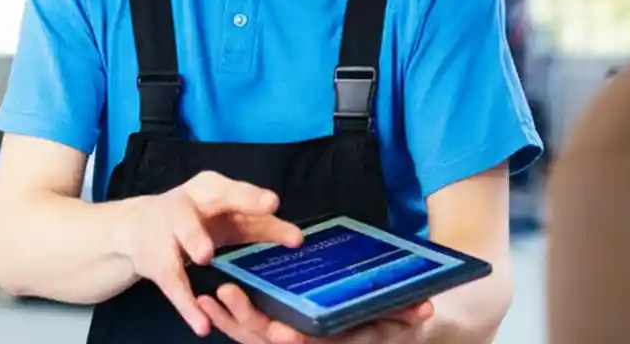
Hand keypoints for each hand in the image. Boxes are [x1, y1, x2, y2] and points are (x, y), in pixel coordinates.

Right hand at [114, 172, 304, 337]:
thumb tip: (299, 239)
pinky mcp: (157, 262)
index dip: (253, 197)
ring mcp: (169, 230)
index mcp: (211, 190)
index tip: (274, 203)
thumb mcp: (226, 217)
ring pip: (184, 233)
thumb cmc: (197, 220)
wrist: (137, 227)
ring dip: (195, 241)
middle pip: (215, 199)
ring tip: (206, 256)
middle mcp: (190, 203)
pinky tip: (202, 325)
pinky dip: (187, 306)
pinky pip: (173, 283)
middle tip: (263, 208)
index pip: (236, 191)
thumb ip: (260, 226)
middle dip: (237, 203)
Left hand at [196, 284, 433, 342]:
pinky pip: (241, 328)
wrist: (376, 324)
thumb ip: (403, 313)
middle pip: (267, 339)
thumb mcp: (396, 319)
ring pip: (248, 335)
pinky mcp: (267, 330)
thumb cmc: (383, 320)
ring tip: (206, 293)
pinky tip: (205, 298)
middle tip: (226, 292)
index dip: (295, 342)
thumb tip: (423, 307)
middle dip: (245, 318)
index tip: (281, 333)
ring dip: (225, 317)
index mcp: (328, 343)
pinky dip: (222, 316)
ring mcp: (281, 339)